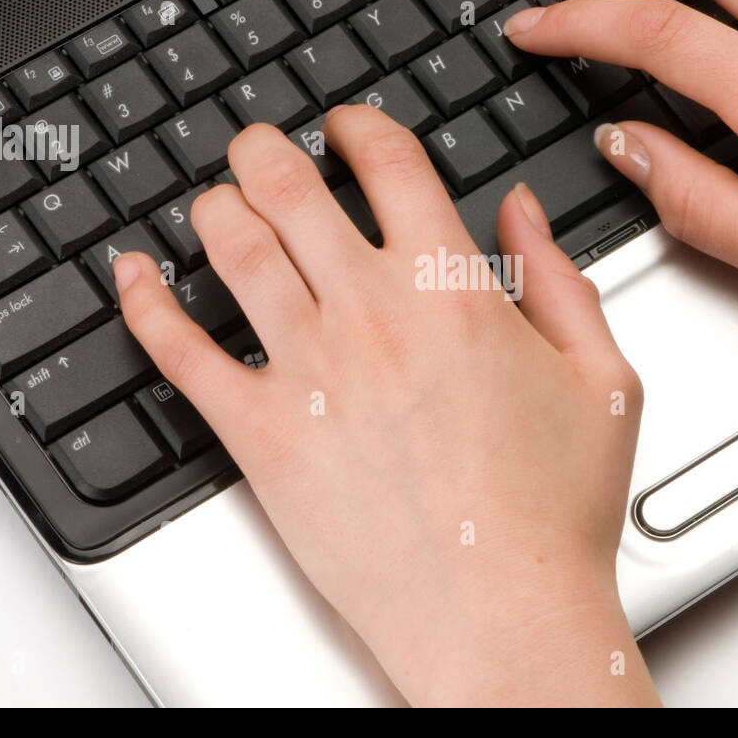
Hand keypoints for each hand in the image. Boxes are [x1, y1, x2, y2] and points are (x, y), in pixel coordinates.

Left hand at [113, 105, 657, 705]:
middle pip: (290, 187)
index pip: (389, 164)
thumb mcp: (602, 377)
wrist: (502, 612)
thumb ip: (561, 277)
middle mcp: (370, 314)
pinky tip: (135, 275)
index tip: (347, 126)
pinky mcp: (262, 435)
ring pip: (233, 248)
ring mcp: (308, 371)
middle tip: (260, 145)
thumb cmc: (553, 510)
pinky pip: (181, 351)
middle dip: (266, 148)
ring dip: (215, 205)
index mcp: (452, 290)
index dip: (359, 125)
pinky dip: (146, 302)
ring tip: (216, 198)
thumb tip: (523, 208)